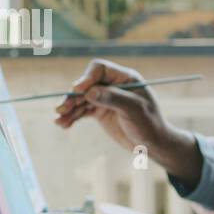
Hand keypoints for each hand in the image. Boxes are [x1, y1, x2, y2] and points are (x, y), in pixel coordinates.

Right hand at [53, 59, 202, 185]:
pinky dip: (72, 116)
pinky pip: (82, 111)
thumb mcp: (134, 110)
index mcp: (125, 78)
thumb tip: (90, 91)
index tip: (78, 90)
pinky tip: (63, 124)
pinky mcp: (99, 111)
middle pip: (86, 84)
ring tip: (59, 120)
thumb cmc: (150, 124)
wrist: (153, 144)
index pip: (100, 69)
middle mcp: (113, 85)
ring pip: (81, 99)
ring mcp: (105, 98)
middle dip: (73, 96)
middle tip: (62, 109)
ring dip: (69, 108)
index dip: (86, 78)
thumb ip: (113, 99)